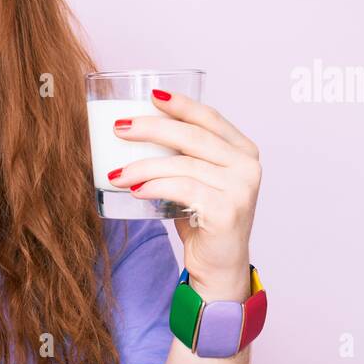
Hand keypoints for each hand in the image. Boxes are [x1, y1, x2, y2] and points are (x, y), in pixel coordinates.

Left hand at [108, 90, 260, 295]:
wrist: (219, 268)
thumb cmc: (202, 222)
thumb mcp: (196, 182)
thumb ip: (183, 157)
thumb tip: (135, 132)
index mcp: (243, 152)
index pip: (210, 118)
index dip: (181, 104)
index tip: (150, 95)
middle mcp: (247, 166)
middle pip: (193, 136)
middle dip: (151, 128)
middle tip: (119, 129)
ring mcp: (241, 189)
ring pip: (182, 165)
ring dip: (143, 166)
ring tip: (116, 173)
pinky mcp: (227, 211)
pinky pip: (183, 189)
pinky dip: (154, 187)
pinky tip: (135, 190)